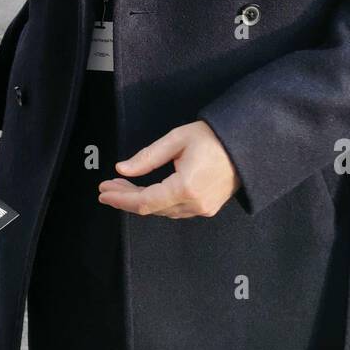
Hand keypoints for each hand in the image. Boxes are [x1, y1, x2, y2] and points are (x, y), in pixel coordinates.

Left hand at [99, 121, 240, 218]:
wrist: (246, 145)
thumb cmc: (214, 138)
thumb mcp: (176, 140)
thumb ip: (147, 157)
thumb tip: (123, 169)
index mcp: (186, 187)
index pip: (144, 201)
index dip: (121, 198)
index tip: (103, 192)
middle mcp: (195, 203)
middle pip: (150, 209)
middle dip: (126, 198)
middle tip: (107, 188)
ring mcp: (203, 208)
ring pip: (162, 211)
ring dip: (140, 200)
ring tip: (122, 186)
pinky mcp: (208, 207)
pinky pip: (175, 210)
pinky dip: (157, 202)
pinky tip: (145, 191)